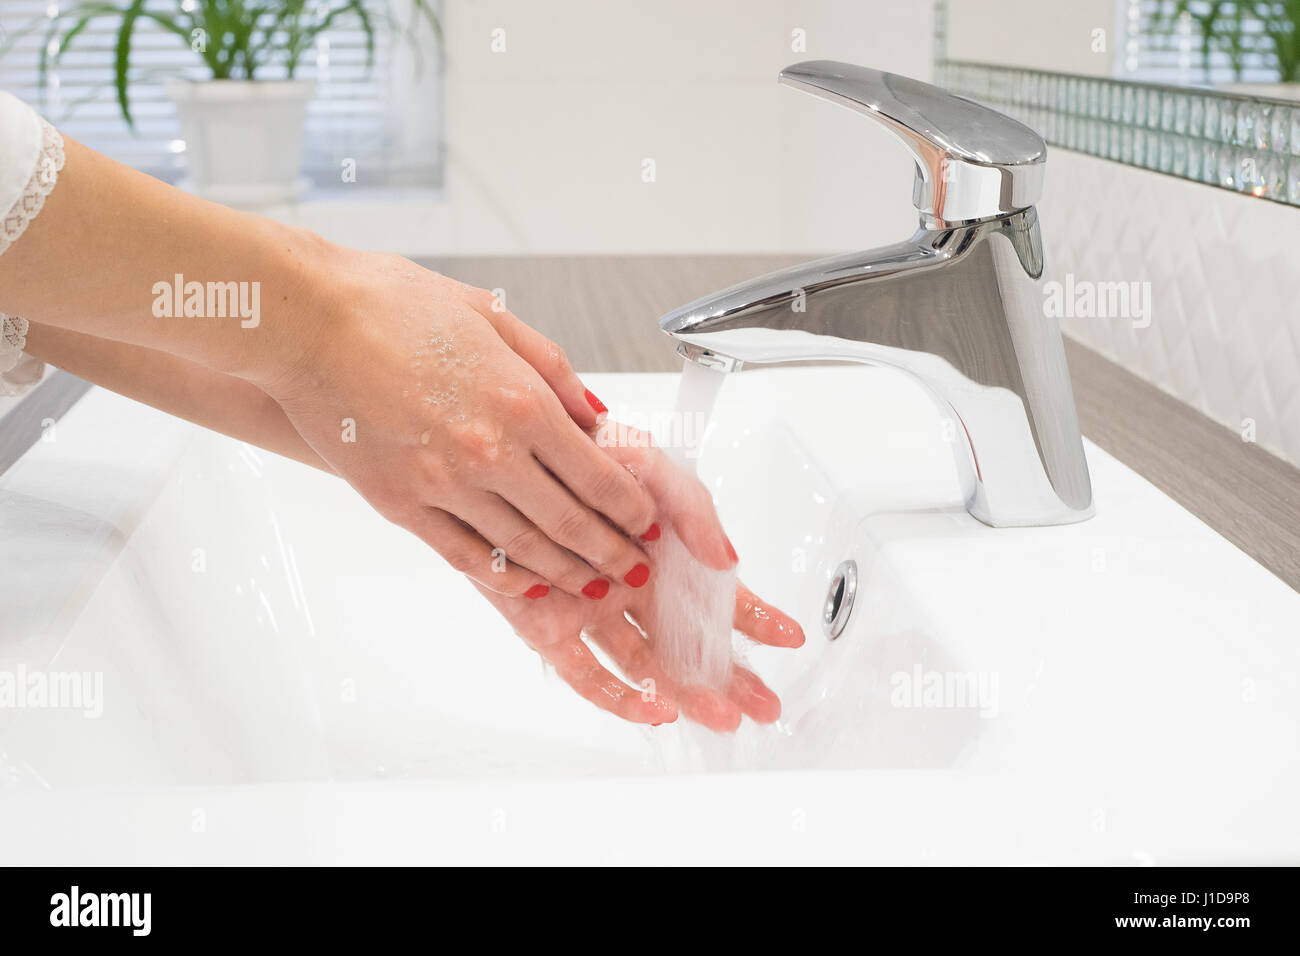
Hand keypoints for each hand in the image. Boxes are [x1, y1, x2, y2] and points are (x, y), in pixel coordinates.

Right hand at [261, 251, 657, 599]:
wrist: (307, 320)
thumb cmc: (393, 305)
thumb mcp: (493, 318)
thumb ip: (552, 371)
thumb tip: (594, 414)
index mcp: (521, 401)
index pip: (599, 476)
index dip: (631, 510)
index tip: (647, 524)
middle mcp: (491, 452)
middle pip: (571, 523)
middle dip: (613, 553)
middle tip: (635, 571)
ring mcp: (444, 485)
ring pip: (523, 548)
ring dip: (567, 572)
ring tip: (595, 586)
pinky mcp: (401, 505)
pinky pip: (465, 556)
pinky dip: (504, 576)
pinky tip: (528, 582)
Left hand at [472, 426, 804, 730]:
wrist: (511, 453)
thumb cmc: (582, 450)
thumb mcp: (649, 464)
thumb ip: (693, 509)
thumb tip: (728, 559)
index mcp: (660, 553)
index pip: (717, 596)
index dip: (755, 618)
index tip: (789, 638)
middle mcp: (630, 587)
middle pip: (688, 643)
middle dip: (730, 676)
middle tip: (764, 704)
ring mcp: (592, 612)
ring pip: (646, 664)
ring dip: (687, 693)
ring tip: (721, 716)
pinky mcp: (549, 630)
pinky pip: (588, 674)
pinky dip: (622, 696)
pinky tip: (656, 710)